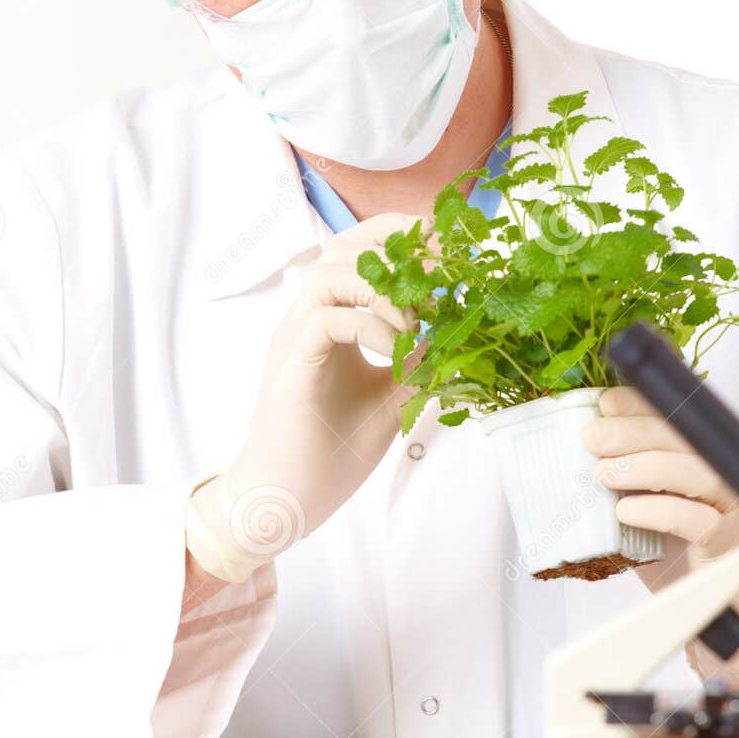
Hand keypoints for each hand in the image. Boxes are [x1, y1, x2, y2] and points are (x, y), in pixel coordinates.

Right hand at [187, 214, 418, 581]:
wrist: (286, 499)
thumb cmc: (329, 454)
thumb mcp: (388, 399)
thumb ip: (414, 363)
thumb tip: (452, 332)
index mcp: (329, 322)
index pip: (354, 254)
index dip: (395, 238)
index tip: (440, 245)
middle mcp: (307, 319)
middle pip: (339, 248)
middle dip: (393, 246)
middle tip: (438, 267)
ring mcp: (295, 337)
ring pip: (328, 273)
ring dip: (381, 288)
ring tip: (414, 322)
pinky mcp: (291, 362)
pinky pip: (327, 319)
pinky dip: (368, 326)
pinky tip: (393, 351)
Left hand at [583, 386, 738, 578]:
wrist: (692, 604)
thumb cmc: (664, 550)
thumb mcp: (635, 501)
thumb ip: (621, 472)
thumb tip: (586, 438)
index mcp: (701, 458)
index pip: (676, 419)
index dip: (643, 406)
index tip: (606, 404)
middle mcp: (722, 476)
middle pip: (687, 439)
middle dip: (635, 432)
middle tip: (594, 438)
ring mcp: (730, 510)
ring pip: (697, 473)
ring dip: (645, 466)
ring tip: (604, 474)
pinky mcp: (728, 545)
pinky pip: (700, 522)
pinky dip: (659, 511)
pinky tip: (625, 512)